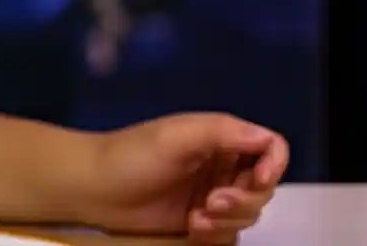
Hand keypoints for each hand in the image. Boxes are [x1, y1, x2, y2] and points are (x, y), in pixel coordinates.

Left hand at [85, 113, 288, 244]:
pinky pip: (228, 233)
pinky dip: (216, 234)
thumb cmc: (132, 156)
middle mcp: (221, 165)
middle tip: (212, 202)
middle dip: (243, 199)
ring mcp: (212, 194)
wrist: (93, 187)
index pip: (270, 148)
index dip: (273, 166)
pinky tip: (193, 228)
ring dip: (229, 220)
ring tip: (197, 219)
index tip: (257, 181)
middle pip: (263, 187)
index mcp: (220, 137)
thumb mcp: (177, 137)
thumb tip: (268, 139)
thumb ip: (223, 133)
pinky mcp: (200, 220)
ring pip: (248, 214)